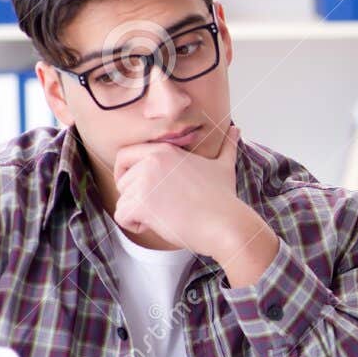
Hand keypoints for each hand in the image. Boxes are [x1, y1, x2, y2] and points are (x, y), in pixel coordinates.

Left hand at [113, 123, 275, 275]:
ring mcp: (144, 182)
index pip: (124, 155)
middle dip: (134, 197)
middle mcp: (151, 161)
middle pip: (122, 181)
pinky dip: (135, 226)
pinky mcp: (141, 204)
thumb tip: (236, 130)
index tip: (140, 187)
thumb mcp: (224, 167)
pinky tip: (159, 224)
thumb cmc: (224, 199)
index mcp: (164, 151)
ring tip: (165, 216)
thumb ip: (226, 147)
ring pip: (122, 201)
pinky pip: (121, 217)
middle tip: (158, 206)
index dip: (126, 173)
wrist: (226, 224)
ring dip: (138, 214)